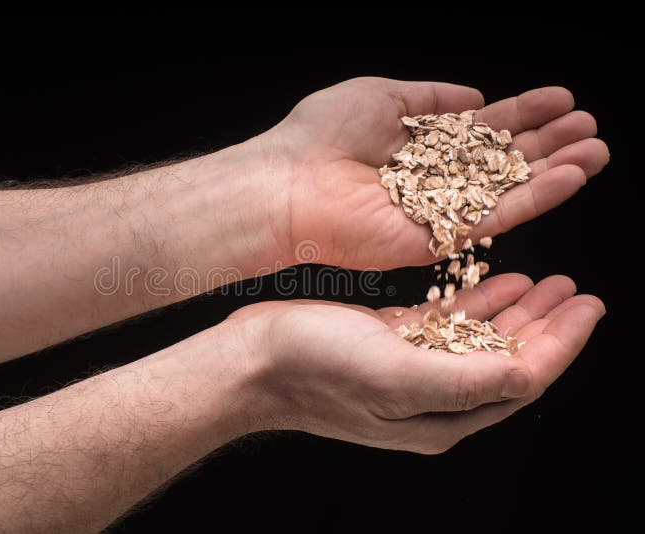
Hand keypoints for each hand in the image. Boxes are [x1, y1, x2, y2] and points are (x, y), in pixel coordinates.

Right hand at [232, 273, 603, 452]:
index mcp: (441, 417)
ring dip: (516, 311)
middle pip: (508, 359)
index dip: (561, 344)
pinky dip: (475, 303)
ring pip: (481, 339)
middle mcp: (431, 399)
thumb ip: (463, 381)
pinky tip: (497, 281)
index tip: (591, 307)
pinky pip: (446, 324)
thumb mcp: (393, 376)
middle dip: (547, 325)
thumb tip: (529, 375)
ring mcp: (409, 369)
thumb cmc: (314, 368)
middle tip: (578, 289)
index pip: (521, 380)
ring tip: (548, 280)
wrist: (252, 361)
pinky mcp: (389, 343)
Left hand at [258, 78, 608, 268]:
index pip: (481, 131)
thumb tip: (476, 95)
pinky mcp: (434, 242)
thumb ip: (432, 97)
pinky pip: (492, 221)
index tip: (560, 99)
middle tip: (589, 127)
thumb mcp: (382, 95)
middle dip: (547, 144)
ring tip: (596, 151)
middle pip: (501, 163)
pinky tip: (570, 178)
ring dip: (554, 173)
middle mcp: (431, 181)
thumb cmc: (320, 135)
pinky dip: (534, 200)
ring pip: (506, 193)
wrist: (289, 183)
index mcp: (418, 146)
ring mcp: (434, 213)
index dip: (522, 115)